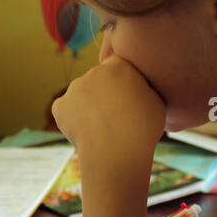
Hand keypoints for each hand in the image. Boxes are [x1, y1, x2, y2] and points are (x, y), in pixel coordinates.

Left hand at [51, 55, 165, 172]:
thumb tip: (136, 88)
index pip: (118, 67)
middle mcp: (94, 71)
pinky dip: (73, 119)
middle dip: (104, 94)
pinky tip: (86, 131)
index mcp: (119, 65)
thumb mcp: (156, 101)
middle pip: (98, 80)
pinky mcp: (59, 106)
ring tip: (102, 128)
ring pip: (82, 95)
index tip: (127, 99)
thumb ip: (142, 87)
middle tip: (115, 117)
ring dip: (88, 106)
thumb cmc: (142, 128)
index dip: (122, 84)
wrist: (117, 151)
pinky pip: (66, 110)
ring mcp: (74, 88)